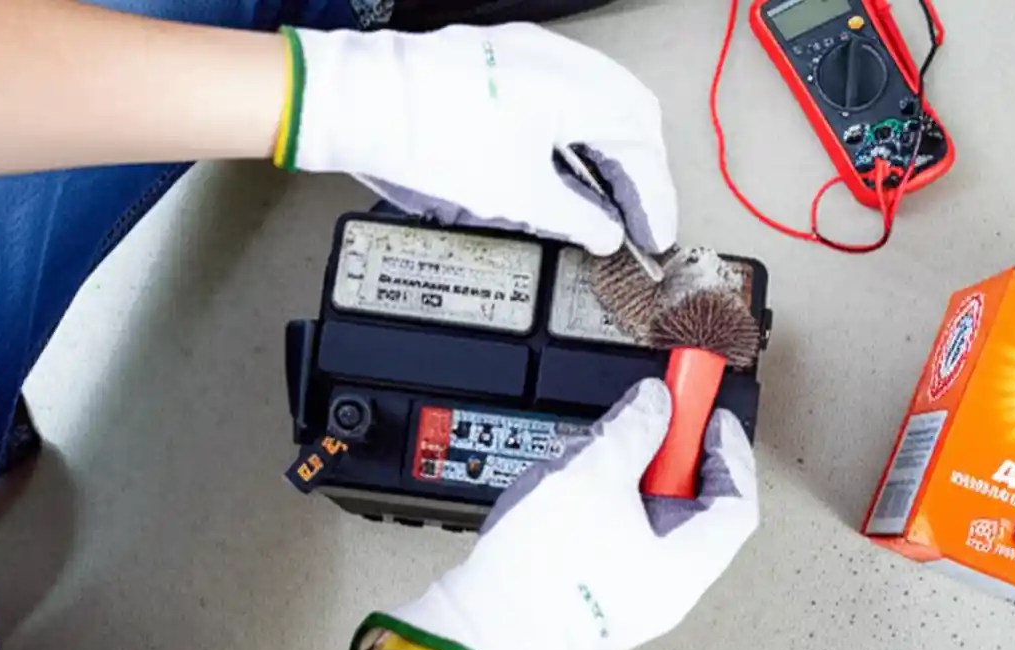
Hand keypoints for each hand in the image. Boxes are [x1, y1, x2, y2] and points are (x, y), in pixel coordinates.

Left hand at [276, 24, 677, 255]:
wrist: (362, 100)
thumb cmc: (430, 136)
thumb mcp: (515, 195)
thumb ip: (575, 216)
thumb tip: (605, 232)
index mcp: (575, 89)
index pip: (639, 146)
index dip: (653, 198)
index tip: (652, 234)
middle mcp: (560, 59)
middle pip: (632, 113)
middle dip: (641, 169)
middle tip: (637, 214)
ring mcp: (530, 50)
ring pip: (601, 96)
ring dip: (613, 146)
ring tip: (606, 193)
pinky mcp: (501, 55)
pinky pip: (566, 87)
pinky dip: (580, 126)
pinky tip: (568, 158)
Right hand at [352, 379, 758, 649]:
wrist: (484, 628)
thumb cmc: (543, 570)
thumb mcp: (595, 471)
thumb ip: (634, 428)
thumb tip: (656, 404)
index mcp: (687, 563)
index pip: (736, 501)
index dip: (728, 451)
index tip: (708, 415)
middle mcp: (666, 589)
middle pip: (694, 511)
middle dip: (671, 458)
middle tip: (652, 422)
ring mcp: (629, 599)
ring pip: (651, 526)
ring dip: (633, 482)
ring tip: (597, 456)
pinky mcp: (593, 601)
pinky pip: (618, 544)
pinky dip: (608, 510)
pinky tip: (572, 492)